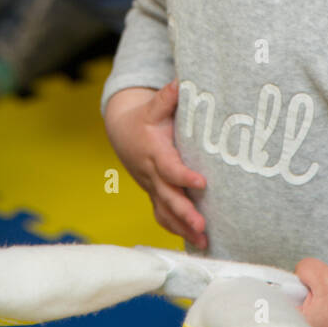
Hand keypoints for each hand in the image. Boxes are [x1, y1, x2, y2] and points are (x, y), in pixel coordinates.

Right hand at [104, 80, 207, 246]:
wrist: (122, 132)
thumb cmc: (145, 118)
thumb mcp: (154, 106)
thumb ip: (168, 97)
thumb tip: (181, 81)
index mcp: (154, 152)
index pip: (169, 167)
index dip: (184, 176)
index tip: (202, 183)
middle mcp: (152, 173)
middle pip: (168, 197)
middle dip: (185, 213)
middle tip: (202, 227)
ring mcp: (152, 187)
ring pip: (165, 212)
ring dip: (183, 229)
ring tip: (205, 245)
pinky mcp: (155, 195)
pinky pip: (163, 216)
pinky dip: (177, 230)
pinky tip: (195, 244)